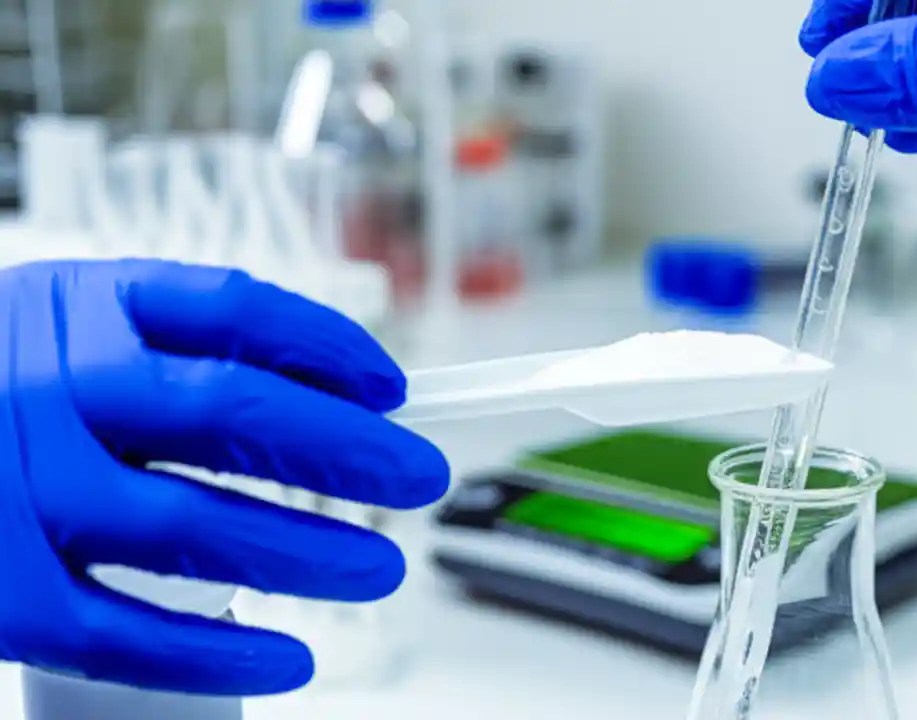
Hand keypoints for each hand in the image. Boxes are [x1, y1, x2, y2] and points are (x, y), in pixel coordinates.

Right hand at [0, 260, 448, 694]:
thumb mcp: (72, 320)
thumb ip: (185, 336)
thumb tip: (338, 380)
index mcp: (79, 306)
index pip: (233, 309)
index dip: (330, 346)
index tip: (392, 387)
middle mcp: (48, 387)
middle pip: (231, 413)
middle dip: (347, 451)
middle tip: (422, 478)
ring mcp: (19, 487)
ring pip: (191, 527)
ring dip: (306, 554)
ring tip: (382, 569)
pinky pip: (118, 630)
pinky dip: (211, 651)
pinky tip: (289, 659)